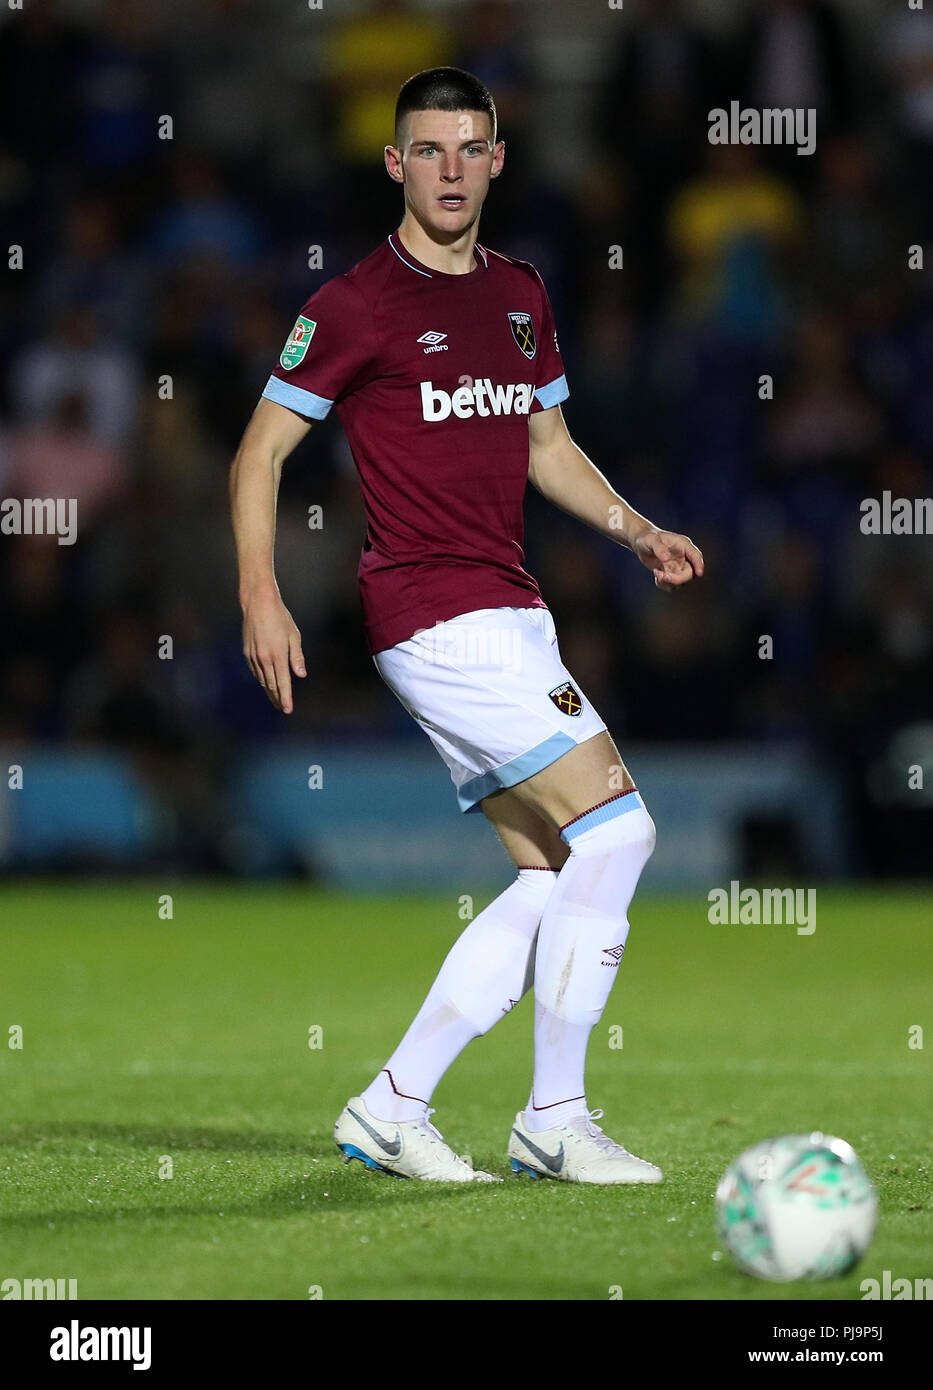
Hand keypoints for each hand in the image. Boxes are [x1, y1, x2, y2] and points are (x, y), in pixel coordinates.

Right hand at [241, 589, 305, 712]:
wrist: (258, 604)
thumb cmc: (280, 618)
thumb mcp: (294, 636)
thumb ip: (297, 657)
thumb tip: (301, 675)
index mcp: (278, 655)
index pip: (283, 682)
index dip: (286, 697)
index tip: (288, 709)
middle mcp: (264, 658)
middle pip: (271, 685)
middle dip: (278, 698)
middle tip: (283, 708)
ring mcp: (254, 656)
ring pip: (262, 679)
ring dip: (269, 691)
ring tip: (276, 700)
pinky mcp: (247, 652)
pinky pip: (255, 670)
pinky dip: (261, 679)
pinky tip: (265, 683)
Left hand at [633, 528, 703, 591]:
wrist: (642, 544)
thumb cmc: (647, 538)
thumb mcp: (650, 539)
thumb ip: (658, 547)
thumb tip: (666, 559)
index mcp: (683, 545)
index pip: (696, 555)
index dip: (699, 564)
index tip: (699, 573)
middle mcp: (684, 557)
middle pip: (690, 573)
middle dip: (679, 579)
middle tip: (664, 576)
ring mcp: (679, 568)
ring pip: (681, 582)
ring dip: (669, 583)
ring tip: (657, 572)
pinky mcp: (672, 575)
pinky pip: (672, 586)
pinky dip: (664, 585)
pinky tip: (657, 574)